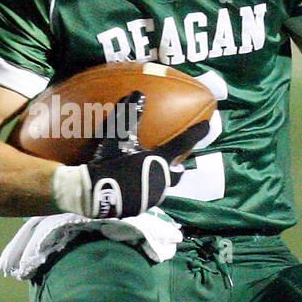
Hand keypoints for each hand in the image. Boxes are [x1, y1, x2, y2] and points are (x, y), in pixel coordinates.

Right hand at [53, 99, 208, 218]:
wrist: (94, 194)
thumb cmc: (108, 163)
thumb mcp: (116, 139)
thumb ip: (128, 118)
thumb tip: (137, 93)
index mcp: (159, 160)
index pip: (183, 143)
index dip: (197, 133)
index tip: (207, 125)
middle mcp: (163, 179)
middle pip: (176, 173)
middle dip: (175, 167)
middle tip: (170, 162)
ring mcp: (155, 196)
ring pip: (163, 186)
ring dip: (158, 180)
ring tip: (146, 176)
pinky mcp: (145, 207)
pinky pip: (149, 197)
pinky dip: (145, 191)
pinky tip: (133, 188)